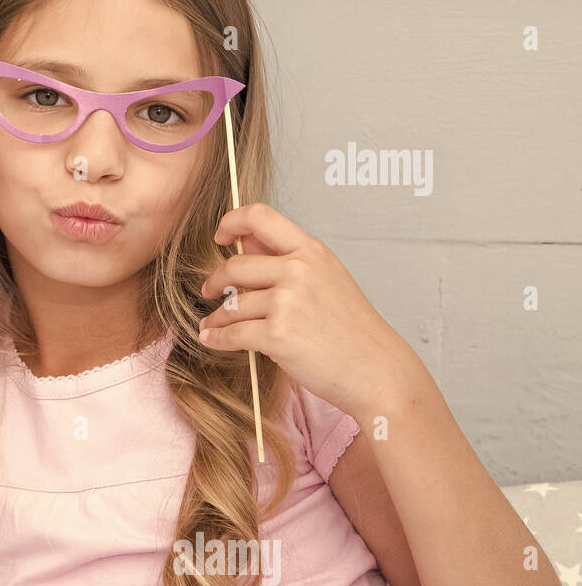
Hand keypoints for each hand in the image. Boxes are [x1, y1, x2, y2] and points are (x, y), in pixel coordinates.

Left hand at [197, 202, 422, 417]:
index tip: (220, 236)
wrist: (375, 368)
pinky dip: (216, 338)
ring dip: (216, 317)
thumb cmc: (352, 329)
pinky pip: (232, 333)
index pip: (260, 217)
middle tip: (209, 290)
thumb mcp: (327, 278)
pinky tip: (211, 339)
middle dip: (214, 280)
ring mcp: (287, 302)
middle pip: (234, 265)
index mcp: (311, 251)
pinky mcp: (278, 334)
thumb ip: (287, 259)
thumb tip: (244, 242)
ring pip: (231, 305)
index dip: (231, 221)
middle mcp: (298, 270)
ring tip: (213, 325)